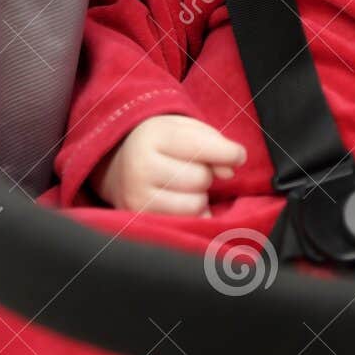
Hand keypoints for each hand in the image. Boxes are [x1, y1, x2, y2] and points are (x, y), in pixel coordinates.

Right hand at [89, 114, 246, 214]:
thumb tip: (229, 172)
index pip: (200, 147)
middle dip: (205, 174)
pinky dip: (192, 215)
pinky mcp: (139, 220)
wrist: (116, 162)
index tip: (238, 155)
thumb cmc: (162, 144)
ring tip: (183, 186)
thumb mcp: (186, 130)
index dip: (228, 152)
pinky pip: (186, 223)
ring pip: (195, 205)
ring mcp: (136, 197)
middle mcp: (139, 167)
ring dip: (199, 197)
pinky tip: (177, 202)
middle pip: (201, 178)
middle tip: (190, 169)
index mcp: (152, 136)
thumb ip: (215, 143)